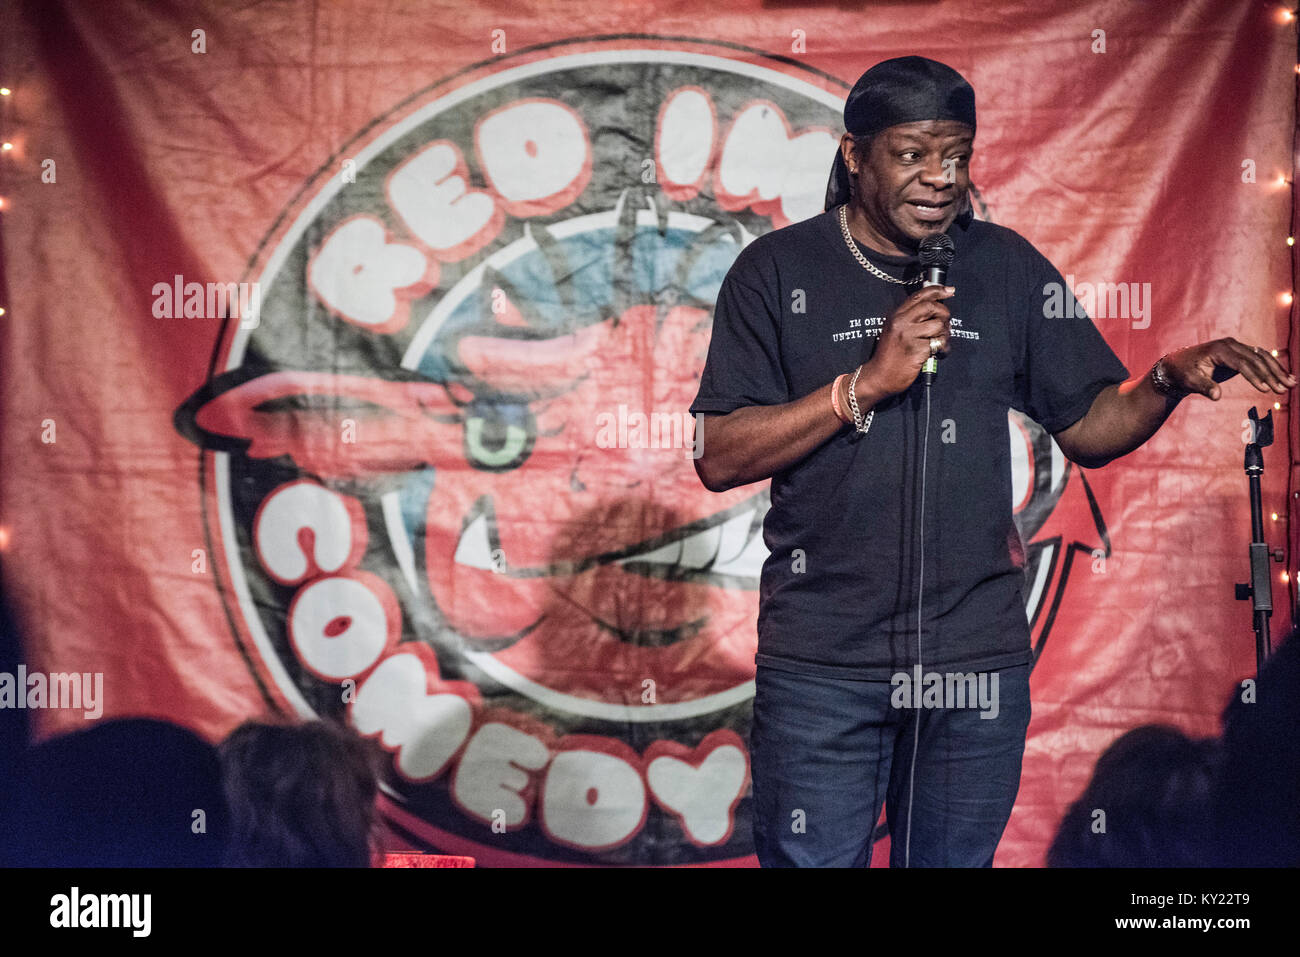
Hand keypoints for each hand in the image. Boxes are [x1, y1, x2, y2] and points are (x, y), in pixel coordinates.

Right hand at [858, 285, 953, 399]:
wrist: (879, 377)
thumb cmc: (889, 355)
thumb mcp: (894, 331)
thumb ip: (910, 318)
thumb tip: (934, 306)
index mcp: (896, 316)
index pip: (919, 296)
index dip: (937, 291)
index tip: (949, 291)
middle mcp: (901, 322)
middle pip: (931, 307)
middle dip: (944, 314)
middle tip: (944, 324)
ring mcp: (908, 336)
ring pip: (938, 325)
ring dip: (944, 334)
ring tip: (938, 342)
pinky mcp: (917, 350)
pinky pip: (938, 343)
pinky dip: (942, 349)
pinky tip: (936, 354)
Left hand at [1164, 338, 1297, 399]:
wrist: (1177, 365)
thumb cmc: (1182, 373)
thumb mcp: (1190, 381)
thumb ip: (1204, 387)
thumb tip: (1216, 396)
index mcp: (1219, 349)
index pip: (1242, 363)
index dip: (1254, 376)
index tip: (1264, 389)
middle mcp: (1230, 345)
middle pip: (1256, 359)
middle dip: (1271, 375)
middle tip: (1285, 389)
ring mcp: (1236, 347)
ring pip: (1262, 357)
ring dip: (1277, 370)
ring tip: (1291, 384)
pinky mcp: (1239, 353)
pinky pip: (1259, 359)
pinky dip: (1272, 368)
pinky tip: (1284, 377)